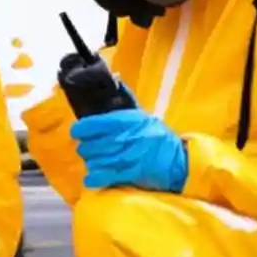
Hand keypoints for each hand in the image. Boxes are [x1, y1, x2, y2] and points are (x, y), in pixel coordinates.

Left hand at [71, 108, 186, 191]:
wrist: (179, 160)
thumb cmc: (159, 136)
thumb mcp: (143, 115)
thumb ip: (126, 99)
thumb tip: (114, 78)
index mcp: (125, 120)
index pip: (91, 124)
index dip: (79, 130)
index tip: (77, 132)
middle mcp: (123, 137)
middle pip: (89, 145)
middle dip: (86, 148)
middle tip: (89, 149)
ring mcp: (125, 156)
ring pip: (93, 161)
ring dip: (92, 162)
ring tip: (96, 161)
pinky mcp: (129, 173)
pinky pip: (101, 177)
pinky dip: (93, 179)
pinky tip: (93, 178)